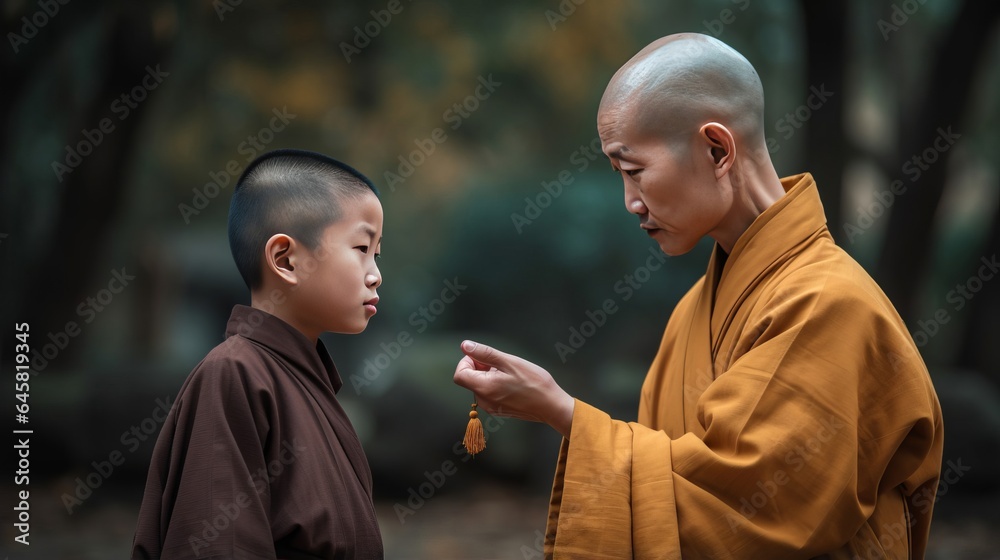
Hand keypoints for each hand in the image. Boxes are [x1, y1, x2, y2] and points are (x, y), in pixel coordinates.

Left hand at [453, 340, 574, 438]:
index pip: (460, 374)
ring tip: (510, 374)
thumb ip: (484, 353)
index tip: (484, 357)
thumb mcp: (509, 362)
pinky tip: (512, 384)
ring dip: (488, 376)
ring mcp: (490, 408)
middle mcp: (484, 401)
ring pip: (479, 386)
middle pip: (469, 379)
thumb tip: (465, 345)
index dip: (468, 361)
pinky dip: (494, 385)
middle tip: (501, 364)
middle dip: (480, 367)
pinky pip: (488, 394)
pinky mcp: (498, 411)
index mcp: (484, 388)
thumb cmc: (534, 382)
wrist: (551, 406)